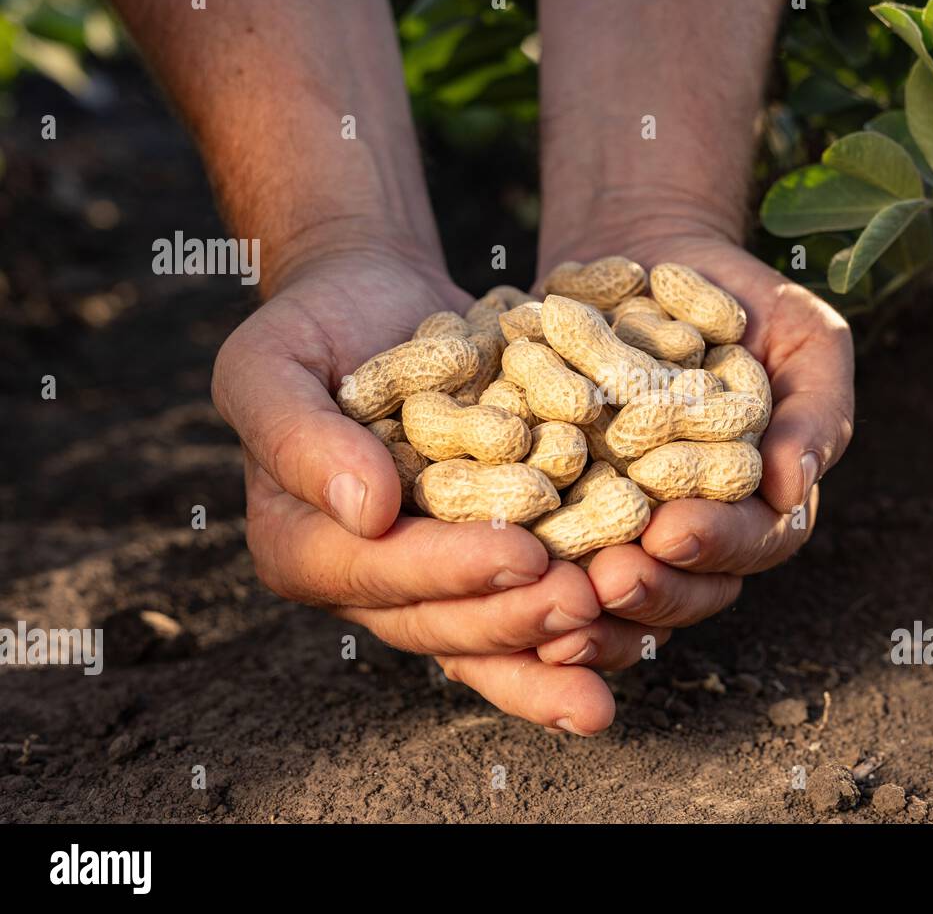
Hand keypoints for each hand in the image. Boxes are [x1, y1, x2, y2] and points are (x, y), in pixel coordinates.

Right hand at [212, 240, 616, 734]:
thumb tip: (367, 514)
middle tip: (587, 603)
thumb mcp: (271, 363)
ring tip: (627, 637)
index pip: (375, 573)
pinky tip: (642, 626)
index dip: (450, 571)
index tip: (523, 556)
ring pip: (494, 635)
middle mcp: (369, 582)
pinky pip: (532, 601)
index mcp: (303, 548)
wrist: (380, 301)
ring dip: (559, 648)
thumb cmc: (313, 325)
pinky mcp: (490, 558)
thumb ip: (300, 436)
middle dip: (517, 619)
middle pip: (442, 623)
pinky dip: (586, 622)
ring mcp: (435, 577)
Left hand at [534, 234, 854, 670]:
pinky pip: (559, 550)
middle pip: (689, 585)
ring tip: (556, 588)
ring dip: (591, 601)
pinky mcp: (574, 503)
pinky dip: (536, 566)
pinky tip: (504, 568)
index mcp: (765, 500)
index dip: (716, 543)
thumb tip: (795, 486)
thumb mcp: (803, 336)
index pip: (755, 539)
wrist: (651, 256)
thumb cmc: (745, 297)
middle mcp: (701, 525)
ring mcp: (637, 522)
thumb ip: (816, 408)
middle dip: (651, 587)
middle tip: (609, 578)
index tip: (672, 533)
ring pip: (625, 586)